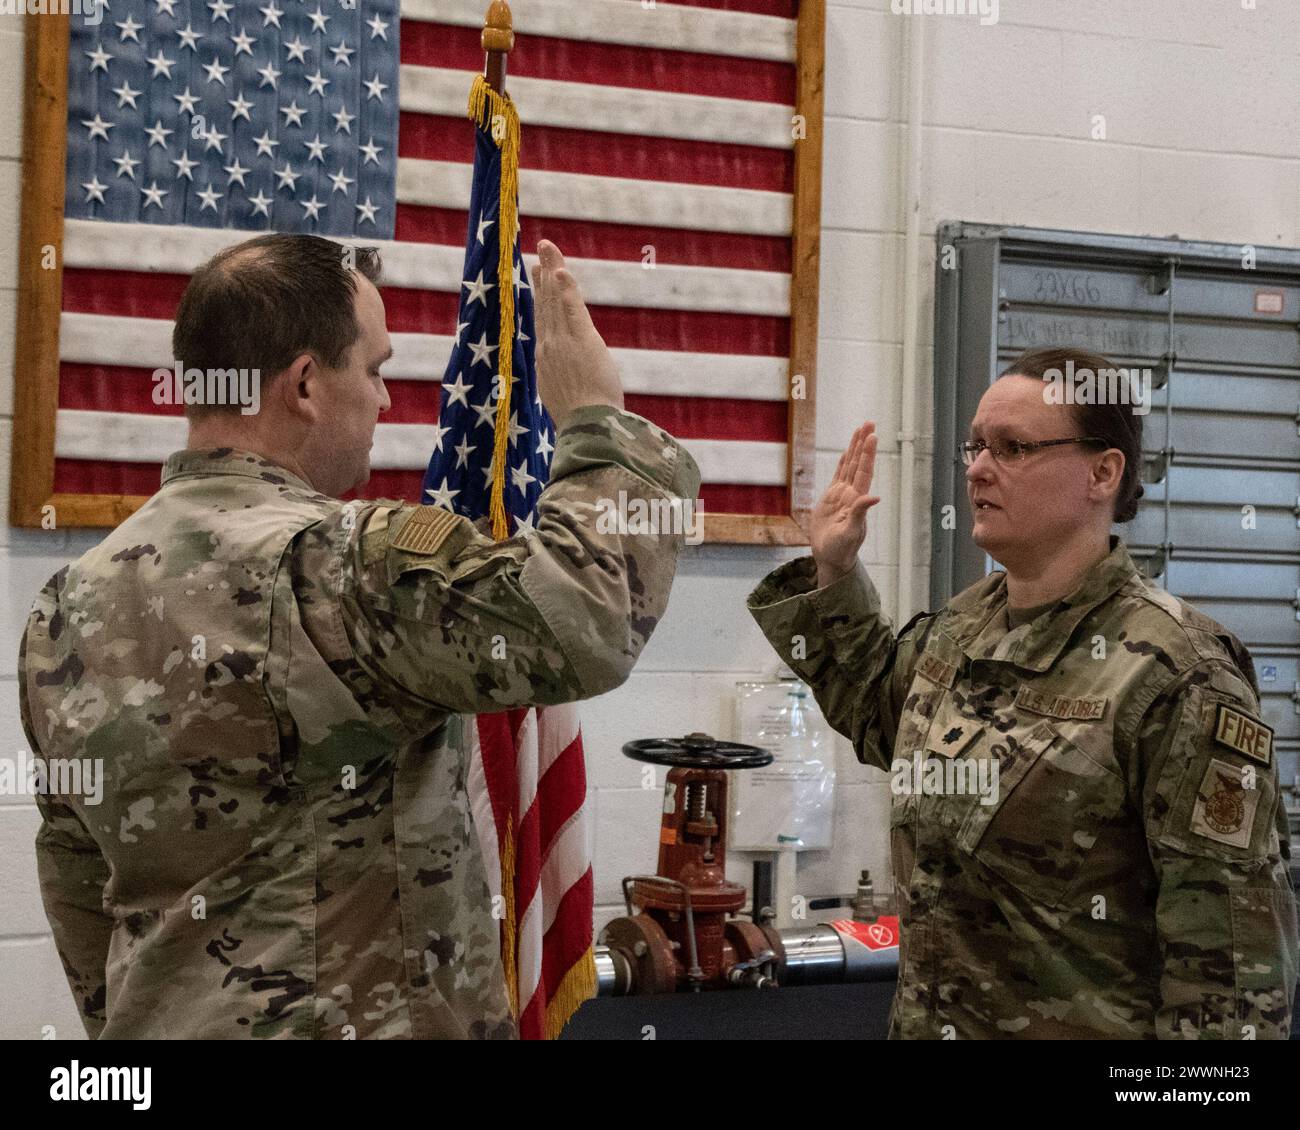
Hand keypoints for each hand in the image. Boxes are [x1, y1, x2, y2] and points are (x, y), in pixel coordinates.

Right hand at [533, 240, 624, 429]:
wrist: (586, 428)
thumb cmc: (582, 421)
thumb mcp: (566, 399)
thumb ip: (566, 384)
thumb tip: (569, 390)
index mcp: (546, 359)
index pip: (544, 319)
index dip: (541, 293)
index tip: (539, 273)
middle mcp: (550, 346)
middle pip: (547, 303)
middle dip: (544, 273)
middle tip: (542, 248)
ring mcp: (563, 342)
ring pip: (556, 300)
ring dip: (553, 270)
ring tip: (548, 247)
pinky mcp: (581, 342)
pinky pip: (572, 309)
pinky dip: (566, 289)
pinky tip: (561, 270)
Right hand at [810, 422, 880, 586]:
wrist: (830, 558)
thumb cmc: (841, 549)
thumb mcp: (850, 532)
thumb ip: (860, 513)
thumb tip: (874, 497)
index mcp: (857, 500)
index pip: (864, 471)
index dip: (867, 454)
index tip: (872, 436)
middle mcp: (851, 494)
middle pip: (858, 463)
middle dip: (863, 443)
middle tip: (869, 423)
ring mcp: (841, 495)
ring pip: (849, 466)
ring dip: (855, 448)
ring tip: (860, 429)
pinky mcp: (830, 499)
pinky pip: (837, 476)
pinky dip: (842, 463)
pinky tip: (846, 452)